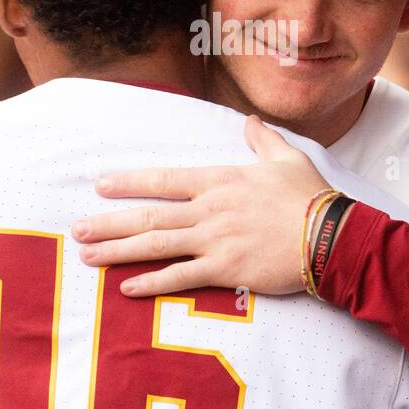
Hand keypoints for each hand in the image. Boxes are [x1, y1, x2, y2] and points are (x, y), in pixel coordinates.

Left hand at [72, 116, 332, 296]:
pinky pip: (180, 278)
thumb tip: (251, 121)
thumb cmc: (310, 197)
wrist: (329, 235)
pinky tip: (127, 288)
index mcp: (219, 181)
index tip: (101, 185)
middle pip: (149, 216)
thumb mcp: (286, 159)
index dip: (130, 183)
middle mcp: (209, 210)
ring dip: (118, 251)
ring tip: (89, 255)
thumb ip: (263, 140)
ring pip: (155, 245)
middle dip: (109, 222)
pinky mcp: (225, 270)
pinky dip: (152, 283)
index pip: (164, 180)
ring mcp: (214, 241)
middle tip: (78, 228)